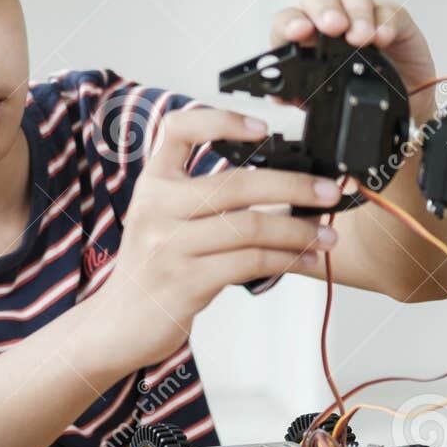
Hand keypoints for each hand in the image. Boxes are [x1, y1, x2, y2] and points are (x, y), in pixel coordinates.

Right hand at [86, 107, 343, 369]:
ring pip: (249, 227)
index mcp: (152, 184)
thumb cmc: (154, 272)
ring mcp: (167, 246)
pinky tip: (305, 261)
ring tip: (327, 236)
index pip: (178, 130)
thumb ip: (212, 203)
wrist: (118, 326)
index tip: (263, 127)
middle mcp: (156, 209)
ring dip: (298, 231)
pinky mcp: (184, 282)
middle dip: (293, 186)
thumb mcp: (168, 225)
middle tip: (329, 191)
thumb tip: (286, 192)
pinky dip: (286, 260)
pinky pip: (249, 263)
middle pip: (235, 183)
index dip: (221, 120)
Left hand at [270, 0, 437, 123]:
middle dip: (323, 9)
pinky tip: (383, 38)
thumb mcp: (323, 99)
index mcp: (304, 38)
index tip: (297, 32)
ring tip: (360, 39)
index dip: (290, 23)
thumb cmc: (354, 91)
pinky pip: (388, 10)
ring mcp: (361, 16)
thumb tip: (278, 96)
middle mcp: (330, 22)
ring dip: (356, 15)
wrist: (400, 99)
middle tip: (332, 27)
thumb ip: (297, 95)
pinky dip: (385, 22)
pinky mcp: (392, 18)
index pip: (288, 21)